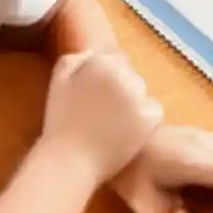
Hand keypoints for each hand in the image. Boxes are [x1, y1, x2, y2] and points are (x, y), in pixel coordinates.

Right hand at [41, 51, 162, 182]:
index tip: (94, 97)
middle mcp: (124, 74)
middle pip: (130, 75)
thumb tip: (93, 52)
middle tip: (102, 112)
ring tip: (112, 122)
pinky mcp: (152, 116)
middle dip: (120, 88)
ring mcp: (140, 95)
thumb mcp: (59, 81)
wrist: (70, 160)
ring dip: (132, 102)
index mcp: (102, 62)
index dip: (104, 79)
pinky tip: (125, 131)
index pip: (115, 60)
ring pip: (142, 91)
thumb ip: (76, 60)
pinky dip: (144, 119)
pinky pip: (153, 110)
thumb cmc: (60, 122)